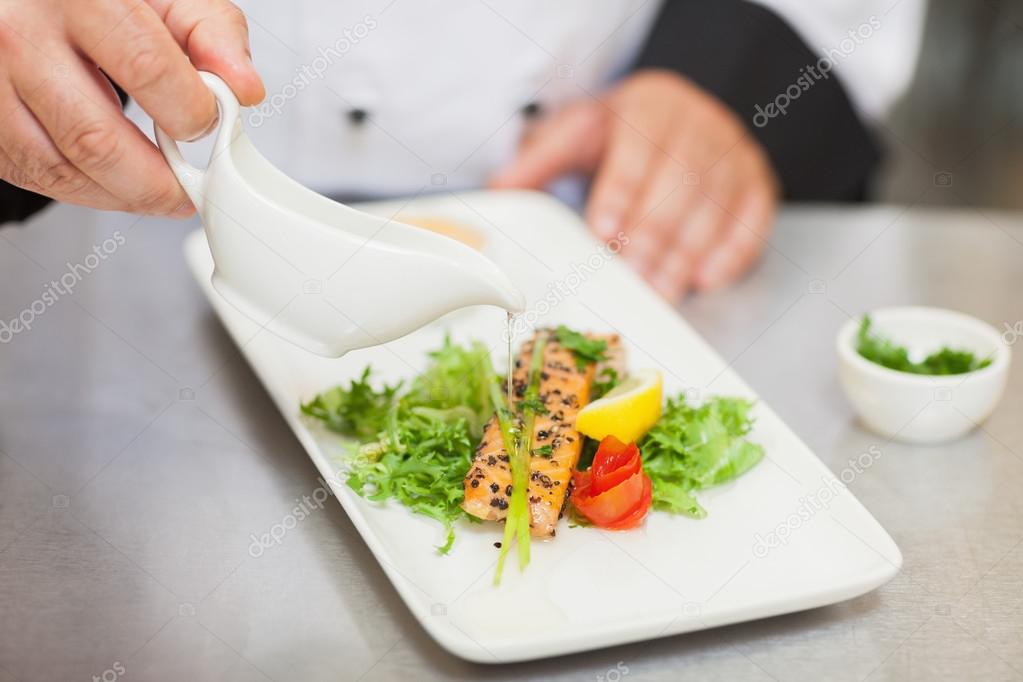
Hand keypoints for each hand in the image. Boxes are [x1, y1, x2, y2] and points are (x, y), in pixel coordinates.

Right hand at [0, 0, 263, 215]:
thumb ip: (209, 32)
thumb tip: (245, 90)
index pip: (147, 68)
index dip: (190, 113)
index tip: (208, 127)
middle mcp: (17, 35)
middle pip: (97, 139)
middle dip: (158, 182)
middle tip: (190, 188)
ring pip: (63, 170)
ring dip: (124, 196)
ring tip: (160, 189)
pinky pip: (36, 177)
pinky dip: (87, 190)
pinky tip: (115, 179)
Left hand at [491, 70, 778, 300]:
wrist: (679, 112)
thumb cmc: (621, 132)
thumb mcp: (578, 132)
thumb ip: (540, 161)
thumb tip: (499, 191)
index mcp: (649, 106)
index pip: (637, 152)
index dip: (622, 193)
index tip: (604, 231)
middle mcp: (698, 125)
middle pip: (680, 184)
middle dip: (655, 235)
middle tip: (634, 277)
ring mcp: (734, 153)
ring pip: (716, 206)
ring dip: (688, 254)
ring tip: (663, 292)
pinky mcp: (758, 181)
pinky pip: (755, 218)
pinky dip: (734, 251)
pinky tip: (708, 279)